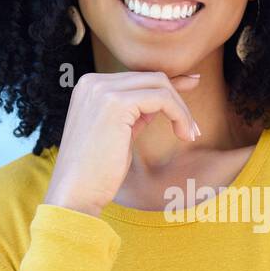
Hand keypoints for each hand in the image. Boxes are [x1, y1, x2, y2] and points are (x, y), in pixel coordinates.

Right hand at [43, 71, 202, 216]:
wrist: (76, 193)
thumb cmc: (98, 172)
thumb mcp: (120, 133)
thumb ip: (137, 112)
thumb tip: (164, 97)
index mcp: (90, 86)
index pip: (138, 77)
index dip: (169, 84)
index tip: (193, 85)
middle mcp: (93, 82)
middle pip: (151, 77)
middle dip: (178, 99)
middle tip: (192, 129)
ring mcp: (102, 90)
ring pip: (159, 85)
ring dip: (181, 110)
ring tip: (189, 135)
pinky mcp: (116, 103)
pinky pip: (161, 98)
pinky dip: (179, 114)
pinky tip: (183, 135)